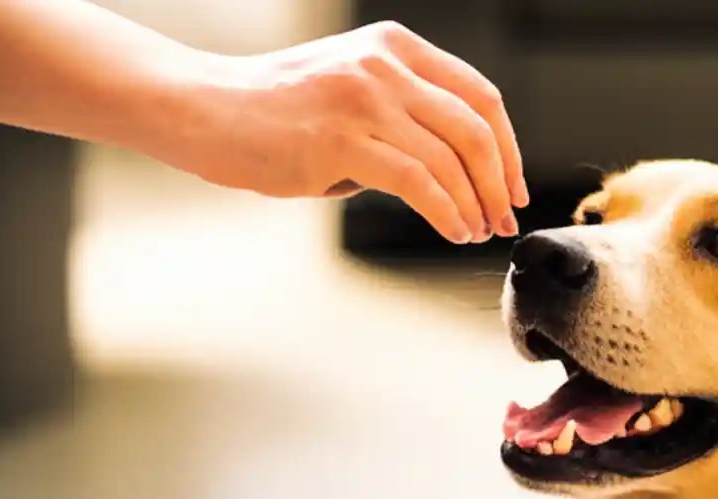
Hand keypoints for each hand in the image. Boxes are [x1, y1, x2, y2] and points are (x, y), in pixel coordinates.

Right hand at [171, 22, 527, 242]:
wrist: (203, 109)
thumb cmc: (276, 111)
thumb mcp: (352, 94)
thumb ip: (404, 119)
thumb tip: (460, 176)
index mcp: (395, 46)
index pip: (478, 95)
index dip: (507, 146)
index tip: (514, 186)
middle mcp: (385, 65)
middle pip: (474, 128)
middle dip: (498, 182)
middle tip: (502, 218)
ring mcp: (363, 99)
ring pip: (449, 159)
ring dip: (473, 205)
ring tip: (475, 231)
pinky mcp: (340, 139)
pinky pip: (417, 182)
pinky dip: (446, 212)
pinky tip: (453, 230)